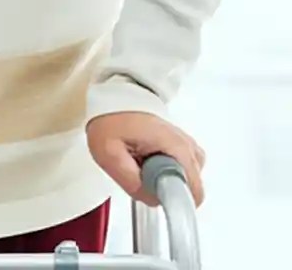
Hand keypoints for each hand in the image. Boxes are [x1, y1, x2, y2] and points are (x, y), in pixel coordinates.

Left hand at [87, 112, 205, 206]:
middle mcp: (189, 147)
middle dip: (162, 188)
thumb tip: (153, 200)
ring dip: (162, 180)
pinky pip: (180, 171)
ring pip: (184, 182)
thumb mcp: (109, 154)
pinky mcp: (183, 148)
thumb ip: (131, 181)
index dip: (172, 200)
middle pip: (188, 189)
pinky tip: (147, 161)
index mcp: (177, 148)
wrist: (113, 100)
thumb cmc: (111, 122)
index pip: (192, 192)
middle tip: (137, 171)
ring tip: (139, 163)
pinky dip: (164, 172)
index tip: (150, 192)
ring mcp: (188, 147)